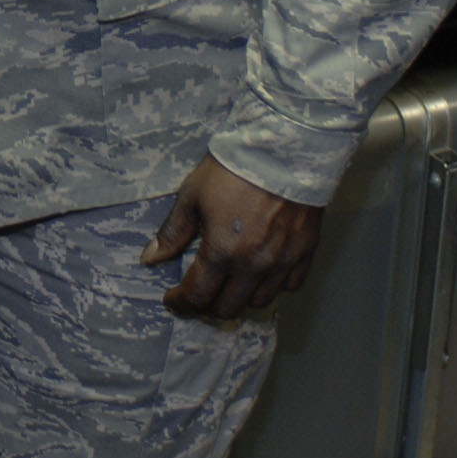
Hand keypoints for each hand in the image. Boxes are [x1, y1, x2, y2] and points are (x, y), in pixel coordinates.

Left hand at [139, 153, 325, 319]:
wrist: (283, 149)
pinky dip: (274, 285)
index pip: (198, 296)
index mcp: (222, 252)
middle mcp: (253, 266)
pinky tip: (263, 273)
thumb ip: (173, 233)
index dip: (181, 303)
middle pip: (228, 308)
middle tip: (198, 294)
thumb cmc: (233, 169)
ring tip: (229, 285)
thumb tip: (150, 259)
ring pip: (260, 302)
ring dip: (240, 299)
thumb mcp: (192, 195)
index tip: (172, 300)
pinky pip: (291, 285)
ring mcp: (282, 262)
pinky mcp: (305, 252)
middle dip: (207, 306)